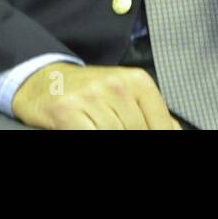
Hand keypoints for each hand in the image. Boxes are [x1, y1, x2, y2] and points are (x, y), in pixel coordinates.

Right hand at [11, 62, 180, 129]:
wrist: (42, 80)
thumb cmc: (89, 92)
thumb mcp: (125, 94)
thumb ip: (152, 114)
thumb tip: (174, 131)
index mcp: (137, 81)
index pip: (161, 125)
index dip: (157, 136)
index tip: (151, 138)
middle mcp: (116, 85)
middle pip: (139, 131)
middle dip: (133, 137)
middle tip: (119, 130)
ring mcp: (91, 98)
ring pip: (116, 135)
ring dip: (112, 135)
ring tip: (101, 127)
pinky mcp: (67, 112)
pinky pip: (91, 136)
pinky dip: (92, 136)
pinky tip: (89, 131)